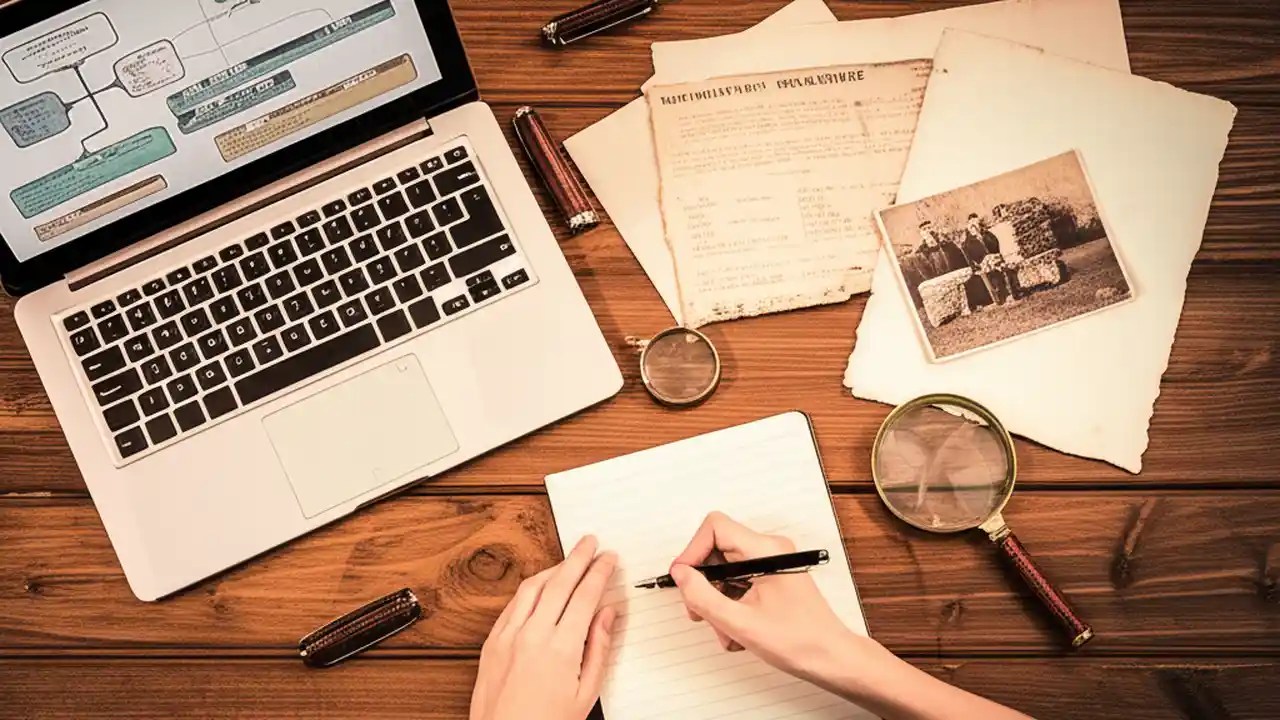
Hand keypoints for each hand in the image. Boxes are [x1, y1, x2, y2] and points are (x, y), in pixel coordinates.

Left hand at [470, 536, 617, 719]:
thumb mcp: (585, 693)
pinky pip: (512, 605)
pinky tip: (540, 587)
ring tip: (568, 560)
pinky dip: (530, 589)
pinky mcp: (492, 643)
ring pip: (532, 588)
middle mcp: (532, 636)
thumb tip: (607, 616)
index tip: (609, 559)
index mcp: (560, 649)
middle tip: (590, 542)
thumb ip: (598, 649)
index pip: (585, 596)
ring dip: (553, 569)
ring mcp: (508, 637)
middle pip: (560, 582)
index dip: (599, 572)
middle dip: (578, 557)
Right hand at [669, 512, 871, 683]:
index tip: (684, 579)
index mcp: (767, 551)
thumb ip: (703, 596)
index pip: (716, 528)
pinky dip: (730, 606)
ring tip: (726, 630)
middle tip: (699, 611)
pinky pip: (738, 583)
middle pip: (717, 550)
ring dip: (717, 602)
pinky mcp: (772, 579)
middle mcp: (770, 551)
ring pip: (725, 571)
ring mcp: (771, 565)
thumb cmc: (801, 641)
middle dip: (704, 584)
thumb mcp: (740, 622)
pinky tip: (738, 631)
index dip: (693, 551)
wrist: (831, 659)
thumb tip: (681, 575)